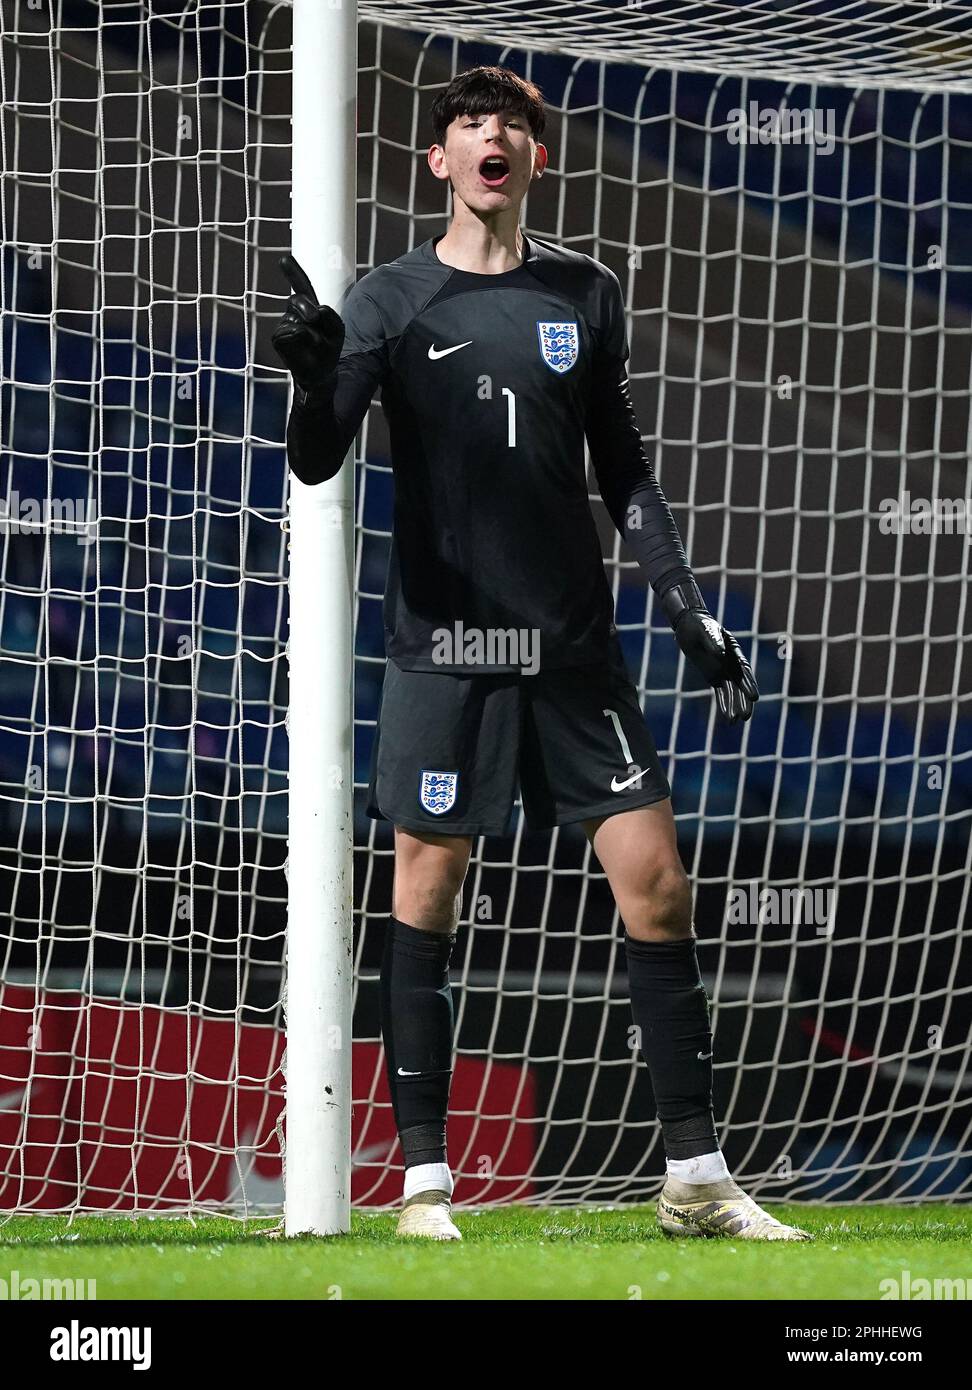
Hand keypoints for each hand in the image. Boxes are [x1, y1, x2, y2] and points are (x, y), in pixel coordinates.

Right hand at [271, 253, 344, 391]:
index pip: (301, 285)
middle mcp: (294, 312)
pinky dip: (304, 340)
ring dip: (312, 332)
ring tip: (316, 344)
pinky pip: (292, 332)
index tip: (284, 259)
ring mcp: (284, 323)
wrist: (320, 372)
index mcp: (309, 305)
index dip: (293, 272)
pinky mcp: (278, 337)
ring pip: (297, 319)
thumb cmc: (329, 347)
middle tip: (314, 318)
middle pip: (298, 299)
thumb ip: (329, 317)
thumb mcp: (338, 329)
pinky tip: (306, 349)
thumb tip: (305, 320)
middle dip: (306, 306)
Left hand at [661, 583, 758, 724]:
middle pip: (740, 685)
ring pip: (732, 692)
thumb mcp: (706, 630)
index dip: (749, 684)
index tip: (753, 697)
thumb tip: (720, 654)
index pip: (744, 671)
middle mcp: (732, 663)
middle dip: (744, 701)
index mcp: (735, 652)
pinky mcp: (713, 676)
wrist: (689, 626)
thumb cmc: (700, 625)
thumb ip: (714, 641)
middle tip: (746, 716)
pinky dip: (724, 704)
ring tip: (736, 721)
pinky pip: (720, 692)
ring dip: (735, 706)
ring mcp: (723, 670)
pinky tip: (729, 717)